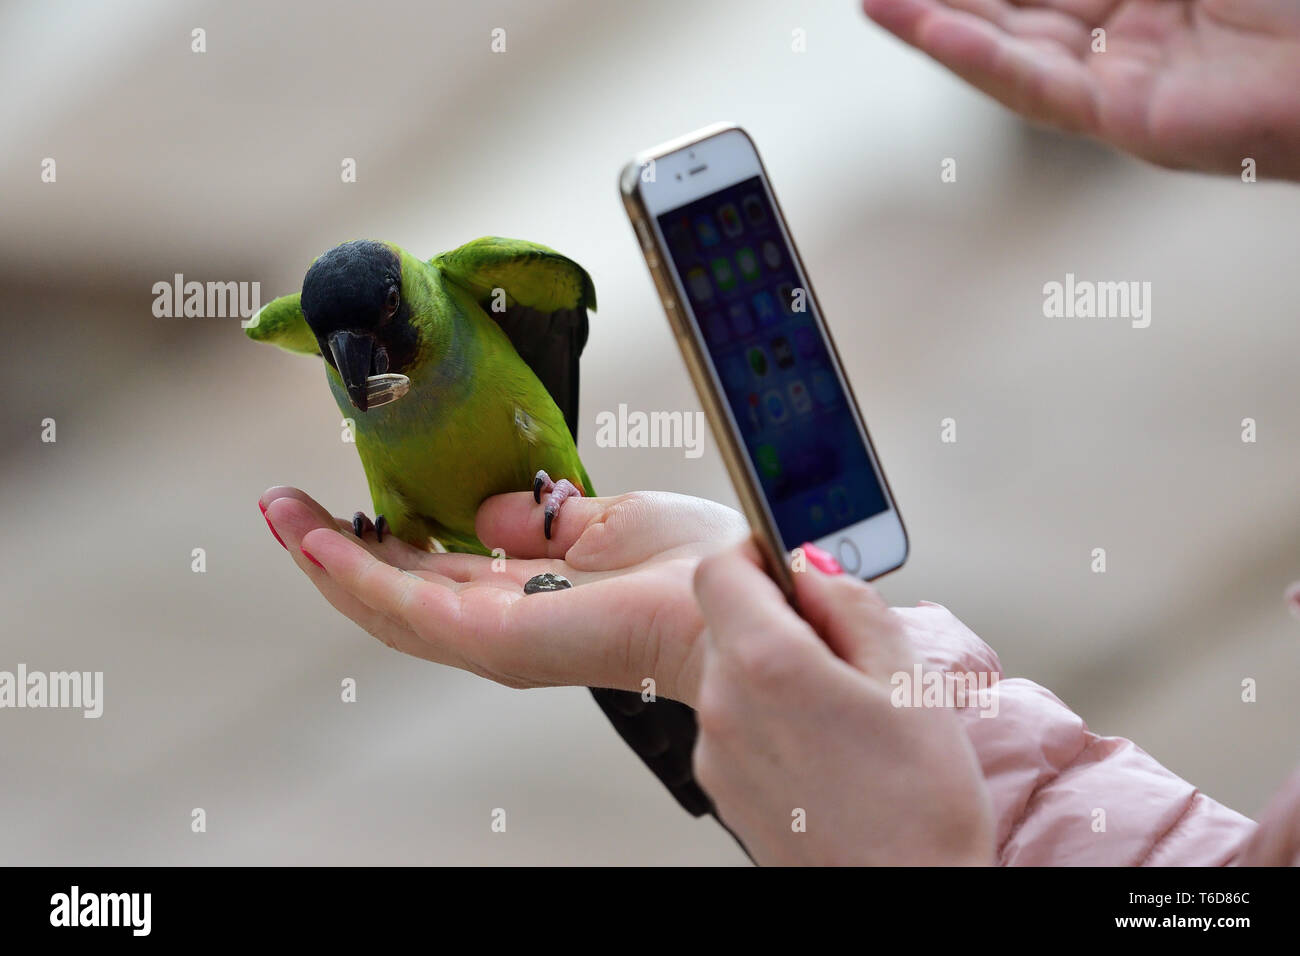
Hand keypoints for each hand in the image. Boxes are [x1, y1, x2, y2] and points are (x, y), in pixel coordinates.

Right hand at [259, 486, 746, 703]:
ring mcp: (494, 638)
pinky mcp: (495, 640)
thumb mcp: (603, 520)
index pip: (430, 574)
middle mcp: (502, 625)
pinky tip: (314, 540)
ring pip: (385, 605)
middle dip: (331, 550)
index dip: (375, 542)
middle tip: (277, 505)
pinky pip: (408, 608)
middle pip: (393, 593)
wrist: (728, 589)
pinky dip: (356, 575)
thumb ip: (539, 521)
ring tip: (277, 515)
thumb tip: (485, 516)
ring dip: (325, 559)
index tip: (328, 503)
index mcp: (527, 596)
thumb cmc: (688, 560)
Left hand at [691, 541, 993, 865]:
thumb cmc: (921, 805)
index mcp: (768, 664)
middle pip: (724, 619)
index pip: (721, 569)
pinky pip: (733, 720)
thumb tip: (814, 568)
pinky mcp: (721, 787)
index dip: (755, 552)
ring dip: (772, 665)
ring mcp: (717, 752)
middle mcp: (724, 705)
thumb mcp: (909, 679)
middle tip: (841, 642)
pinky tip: (824, 741)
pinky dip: (767, 711)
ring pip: (729, 671)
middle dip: (775, 613)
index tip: (790, 561)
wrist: (908, 901)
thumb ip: (852, 604)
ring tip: (843, 703)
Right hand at [863, 0, 1299, 179]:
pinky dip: (982, 60)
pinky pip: (1039, 89)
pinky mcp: (1129, 118)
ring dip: (937, 27)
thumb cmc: (1296, 7)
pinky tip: (935, 32)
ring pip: (1009, 52)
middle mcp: (1128, 36)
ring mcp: (1124, 80)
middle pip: (1012, 13)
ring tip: (879, 4)